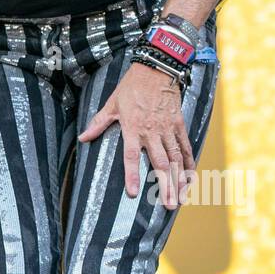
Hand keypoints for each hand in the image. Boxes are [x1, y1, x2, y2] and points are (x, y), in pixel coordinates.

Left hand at [77, 61, 194, 210]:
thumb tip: (83, 138)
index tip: (133, 193)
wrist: (156, 68)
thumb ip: (99, 123)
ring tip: (181, 198)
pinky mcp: (178, 124)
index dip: (132, 175)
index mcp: (132, 127)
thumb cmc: (131, 86)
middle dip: (165, 186)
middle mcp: (151, 131)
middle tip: (169, 205)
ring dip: (179, 180)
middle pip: (159, 163)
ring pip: (175, 159)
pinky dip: (189, 163)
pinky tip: (191, 178)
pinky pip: (185, 146)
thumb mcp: (112, 104)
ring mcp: (167, 128)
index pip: (131, 156)